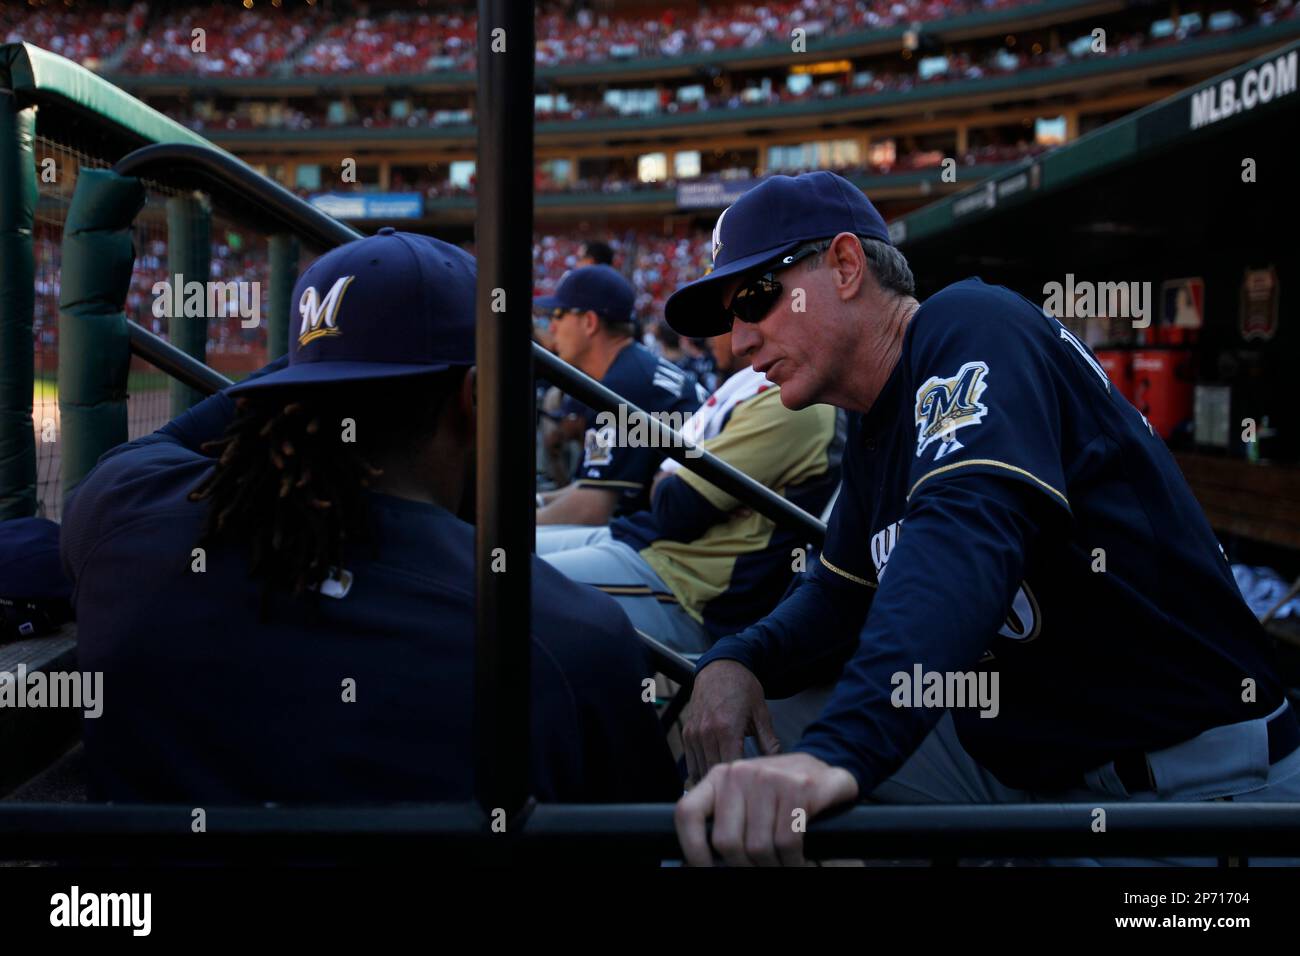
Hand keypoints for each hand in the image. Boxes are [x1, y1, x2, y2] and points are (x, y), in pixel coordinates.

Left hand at [675, 753, 858, 865]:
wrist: (824, 769)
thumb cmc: (778, 793)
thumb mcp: (745, 798)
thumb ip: (724, 821)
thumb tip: (698, 864)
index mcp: (720, 777)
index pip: (688, 813)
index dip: (691, 849)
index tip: (705, 870)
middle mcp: (740, 773)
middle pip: (726, 842)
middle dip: (743, 867)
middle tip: (757, 869)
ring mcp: (769, 778)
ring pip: (758, 847)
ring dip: (771, 866)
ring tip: (778, 865)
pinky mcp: (799, 787)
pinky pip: (787, 842)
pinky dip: (792, 861)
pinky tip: (795, 861)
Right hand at [682, 660, 779, 782]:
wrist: (721, 667)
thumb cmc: (742, 687)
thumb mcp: (761, 713)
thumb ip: (768, 741)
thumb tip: (778, 764)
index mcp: (727, 729)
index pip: (731, 768)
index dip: (741, 784)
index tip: (752, 791)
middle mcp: (706, 733)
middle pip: (714, 773)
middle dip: (727, 787)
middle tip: (741, 798)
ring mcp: (694, 734)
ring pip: (699, 771)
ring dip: (712, 782)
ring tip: (727, 793)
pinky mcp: (687, 733)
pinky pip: (691, 762)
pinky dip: (700, 772)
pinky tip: (714, 779)